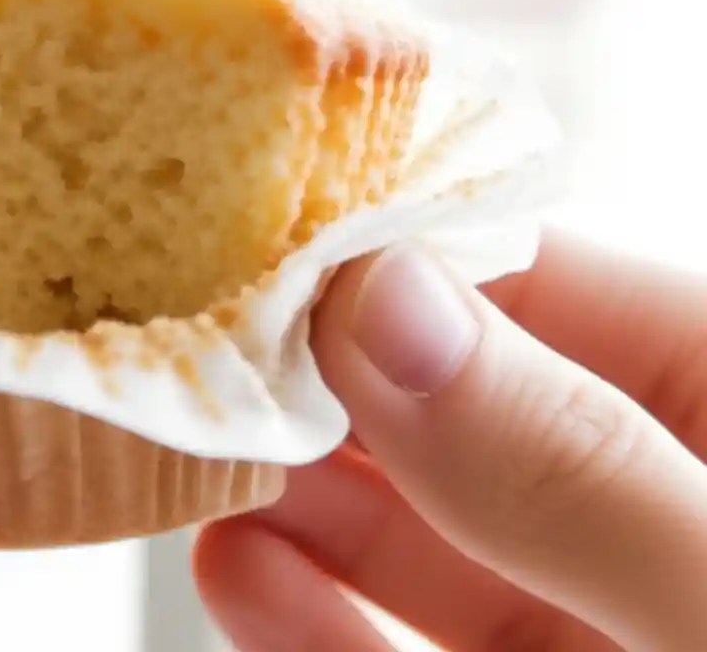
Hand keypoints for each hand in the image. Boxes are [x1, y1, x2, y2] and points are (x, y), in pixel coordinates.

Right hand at [194, 230, 706, 650]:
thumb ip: (571, 460)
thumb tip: (391, 302)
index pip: (558, 291)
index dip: (411, 258)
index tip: (275, 243)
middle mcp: (654, 511)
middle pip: (457, 412)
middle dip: (326, 383)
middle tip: (208, 356)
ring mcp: (589, 622)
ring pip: (419, 537)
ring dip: (296, 495)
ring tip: (204, 454)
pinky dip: (310, 616)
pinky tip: (240, 569)